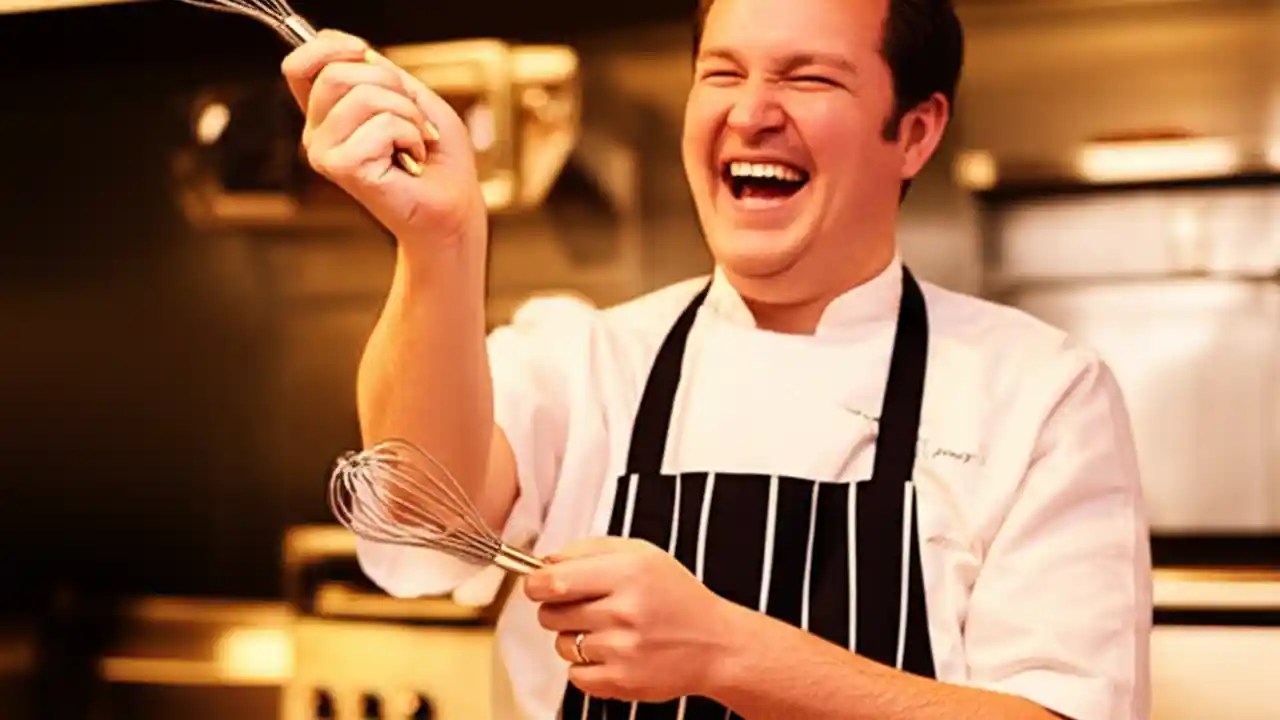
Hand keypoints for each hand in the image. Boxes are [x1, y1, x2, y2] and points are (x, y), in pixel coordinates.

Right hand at [281, 30, 486, 245]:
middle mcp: (318, 133)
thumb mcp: (411, 96)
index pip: (301, 64)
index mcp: (328, 114)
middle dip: (389, 84)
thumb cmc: (436, 157)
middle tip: (410, 118)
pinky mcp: (341, 168)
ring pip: (363, 95)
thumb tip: (353, 49)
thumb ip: (378, 71)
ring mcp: (324, 152)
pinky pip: (381, 124)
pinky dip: (410, 135)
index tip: (365, 52)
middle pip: (335, 73)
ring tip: (414, 142)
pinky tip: (411, 160)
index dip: (330, 46)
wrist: (452, 206)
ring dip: (407, 113)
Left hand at [525, 537, 738, 702]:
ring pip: (562, 645)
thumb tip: (546, 561)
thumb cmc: (677, 597)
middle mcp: (624, 611)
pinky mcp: (621, 681)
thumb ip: (591, 549)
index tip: (538, 585)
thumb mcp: (643, 554)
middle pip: (551, 613)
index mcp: (629, 572)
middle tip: (582, 607)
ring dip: (575, 638)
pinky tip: (612, 653)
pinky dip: (586, 666)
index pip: (553, 580)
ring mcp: (621, 650)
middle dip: (557, 609)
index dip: (536, 583)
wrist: (715, 644)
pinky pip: (574, 674)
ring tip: (606, 631)